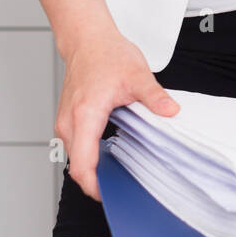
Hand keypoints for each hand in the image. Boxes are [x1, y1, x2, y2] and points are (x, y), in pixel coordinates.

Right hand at [55, 28, 179, 200]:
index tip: (110, 196)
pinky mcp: (67, 121)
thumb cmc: (106, 55)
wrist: (87, 40)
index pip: (82, 164)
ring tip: (119, 172)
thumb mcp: (138, 75)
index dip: (94, 186)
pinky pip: (75, 147)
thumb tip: (170, 112)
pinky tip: (109, 153)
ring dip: (93, 168)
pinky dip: (89, 155)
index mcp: (85, 115)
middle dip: (97, 181)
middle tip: (124, 186)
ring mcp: (65, 122)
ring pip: (75, 158)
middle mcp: (69, 123)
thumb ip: (154, 97)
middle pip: (77, 166)